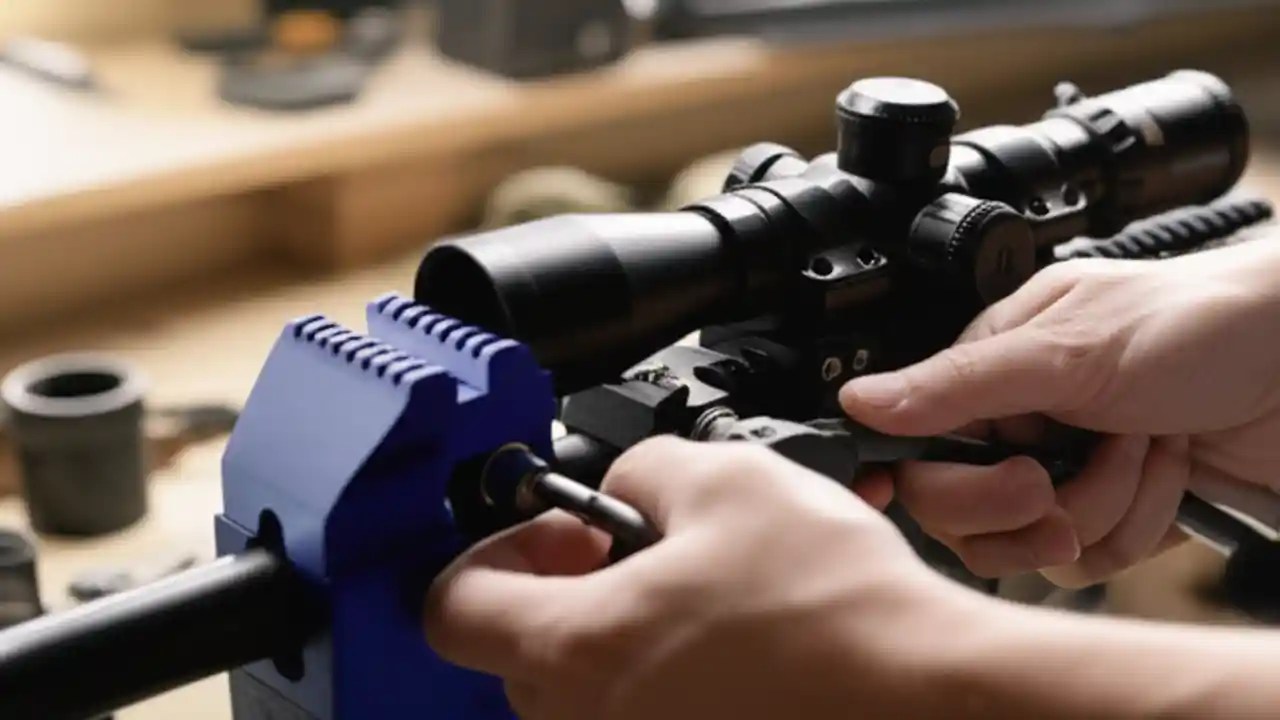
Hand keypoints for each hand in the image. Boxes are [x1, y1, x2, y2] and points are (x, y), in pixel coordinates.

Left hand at [425, 437, 972, 719]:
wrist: (931, 693)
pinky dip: (661, 678)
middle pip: (517, 650)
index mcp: (578, 648)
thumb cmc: (838, 607)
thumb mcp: (724, 477)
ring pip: (582, 690)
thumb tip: (628, 490)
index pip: (451, 609)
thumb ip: (641, 469)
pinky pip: (642, 715)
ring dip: (615, 634)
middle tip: (630, 552)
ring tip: (694, 594)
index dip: (493, 553)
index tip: (559, 534)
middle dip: (562, 589)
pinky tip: (726, 642)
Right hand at [841, 241, 1279, 585]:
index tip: (957, 494)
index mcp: (991, 372)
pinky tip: (1169, 467)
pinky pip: (1095, 557)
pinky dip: (1142, 516)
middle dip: (1025, 499)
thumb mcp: (1066, 348)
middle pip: (967, 513)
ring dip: (1104, 498)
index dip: (939, 486)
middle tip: (1053, 475)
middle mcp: (1022, 425)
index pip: (921, 454)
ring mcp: (1069, 471)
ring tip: (1143, 443)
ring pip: (1036, 543)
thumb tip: (859, 399)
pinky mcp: (1118, 512)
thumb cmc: (1200, 324)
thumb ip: (956, 382)